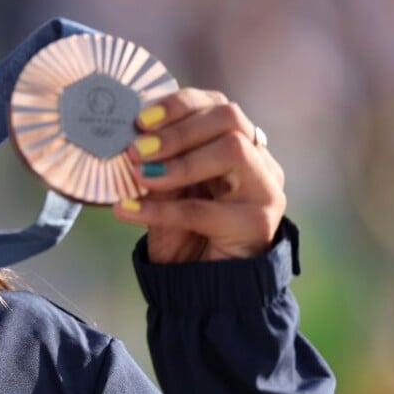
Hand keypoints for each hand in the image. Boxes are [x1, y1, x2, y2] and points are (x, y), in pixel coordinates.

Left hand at [111, 88, 285, 262]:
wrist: (206, 289)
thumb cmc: (184, 232)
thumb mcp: (164, 190)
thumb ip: (155, 163)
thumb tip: (127, 142)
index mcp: (237, 143)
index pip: (216, 105)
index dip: (179, 105)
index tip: (140, 119)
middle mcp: (259, 161)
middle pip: (229, 119)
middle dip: (178, 129)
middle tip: (137, 149)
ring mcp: (265, 190)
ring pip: (233, 151)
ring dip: (178, 162)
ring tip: (140, 176)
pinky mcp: (259, 225)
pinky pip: (207, 209)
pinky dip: (160, 209)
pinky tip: (128, 210)